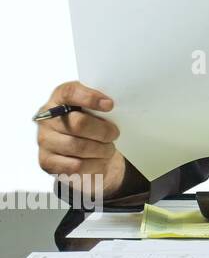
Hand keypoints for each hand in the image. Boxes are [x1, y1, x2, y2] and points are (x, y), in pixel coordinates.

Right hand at [35, 81, 126, 199]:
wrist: (84, 151)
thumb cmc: (93, 124)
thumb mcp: (97, 109)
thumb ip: (101, 104)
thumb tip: (112, 106)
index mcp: (59, 98)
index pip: (69, 92)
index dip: (90, 98)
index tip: (110, 105)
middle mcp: (47, 118)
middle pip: (78, 123)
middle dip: (103, 131)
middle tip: (114, 134)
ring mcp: (44, 140)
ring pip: (79, 146)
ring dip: (101, 150)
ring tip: (109, 149)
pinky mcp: (47, 162)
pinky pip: (75, 165)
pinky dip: (93, 164)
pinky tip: (99, 160)